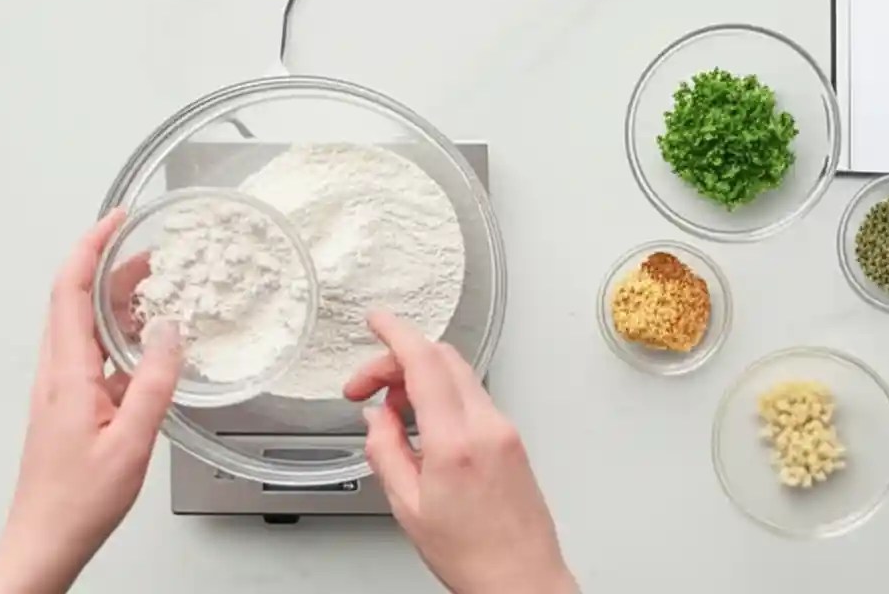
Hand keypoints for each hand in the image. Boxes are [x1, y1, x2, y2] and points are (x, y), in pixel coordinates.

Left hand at [0, 210, 182, 593]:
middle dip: (112, 266)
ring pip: (85, 325)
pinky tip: (149, 344)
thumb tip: (169, 332)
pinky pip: (93, 352)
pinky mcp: (70, 403)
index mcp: (67, 374)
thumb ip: (153, 381)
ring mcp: (61, 388)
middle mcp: (58, 373)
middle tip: (153, 251)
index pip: (69, 290)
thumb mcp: (131, 439)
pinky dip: (121, 333)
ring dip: (117, 300)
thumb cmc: (79, 499)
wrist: (46, 538)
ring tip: (158, 288)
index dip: (91, 247)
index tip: (117, 219)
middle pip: (76, 300)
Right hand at [345, 312, 576, 593]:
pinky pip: (472, 397)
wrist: (522, 580)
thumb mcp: (407, 507)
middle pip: (443, 359)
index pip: (425, 363)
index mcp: (456, 442)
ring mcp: (505, 429)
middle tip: (366, 385)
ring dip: (420, 377)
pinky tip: (423, 426)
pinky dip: (441, 396)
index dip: (396, 334)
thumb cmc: (471, 555)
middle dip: (399, 358)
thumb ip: (385, 451)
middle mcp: (487, 426)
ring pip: (458, 375)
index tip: (376, 321)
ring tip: (393, 413)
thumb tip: (377, 417)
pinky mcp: (512, 437)